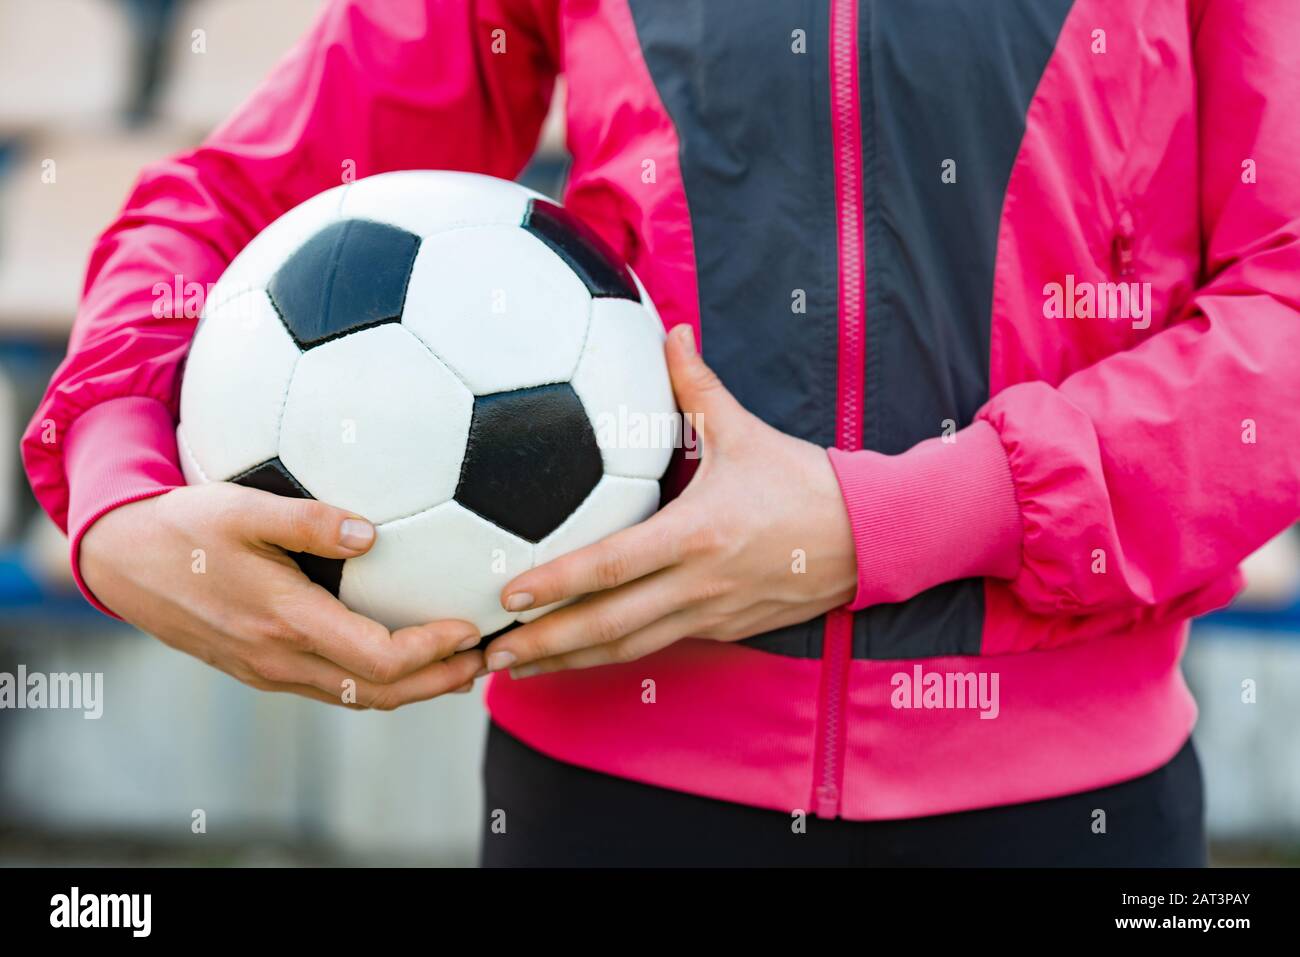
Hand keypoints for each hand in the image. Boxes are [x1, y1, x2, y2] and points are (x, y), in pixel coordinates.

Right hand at [79, 483, 483, 707]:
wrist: (120, 561)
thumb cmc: (185, 527)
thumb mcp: (243, 508)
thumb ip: (308, 521)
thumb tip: (371, 535)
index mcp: (284, 621)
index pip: (378, 659)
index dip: (432, 652)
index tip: (471, 628)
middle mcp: (279, 658)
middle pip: (379, 693)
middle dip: (439, 682)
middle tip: (488, 661)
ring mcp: (268, 670)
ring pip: (356, 697)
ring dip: (414, 689)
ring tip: (460, 667)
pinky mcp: (260, 667)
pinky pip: (332, 687)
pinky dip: (378, 682)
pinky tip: (402, 660)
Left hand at [483, 325, 856, 677]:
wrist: (868, 538)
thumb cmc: (804, 483)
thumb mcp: (745, 431)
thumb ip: (697, 385)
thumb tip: (671, 330)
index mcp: (696, 534)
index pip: (612, 566)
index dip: (558, 584)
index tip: (509, 595)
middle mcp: (698, 584)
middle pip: (608, 626)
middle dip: (544, 644)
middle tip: (487, 654)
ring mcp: (709, 615)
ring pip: (628, 649)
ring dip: (568, 661)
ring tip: (514, 669)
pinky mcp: (722, 631)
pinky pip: (656, 647)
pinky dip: (611, 656)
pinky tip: (577, 657)